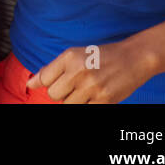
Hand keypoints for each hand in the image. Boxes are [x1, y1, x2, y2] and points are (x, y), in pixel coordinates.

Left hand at [27, 41, 151, 103]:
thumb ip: (51, 69)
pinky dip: (86, 105)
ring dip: (73, 100)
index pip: (44, 79)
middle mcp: (79, 71)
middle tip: (74, 85)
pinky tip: (93, 96)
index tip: (60, 80)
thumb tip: (30, 84)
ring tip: (85, 90)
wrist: (134, 58)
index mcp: (69, 57)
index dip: (50, 82)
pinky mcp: (104, 100)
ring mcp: (92, 87)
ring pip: (67, 104)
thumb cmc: (101, 56)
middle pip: (53, 94)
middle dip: (61, 92)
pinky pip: (84, 110)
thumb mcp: (74, 54)